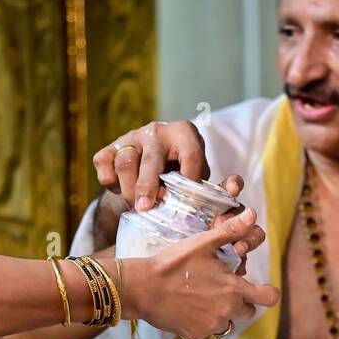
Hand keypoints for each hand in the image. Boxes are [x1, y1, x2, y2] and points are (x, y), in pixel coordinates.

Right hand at [94, 120, 221, 211]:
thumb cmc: (182, 177)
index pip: (190, 154)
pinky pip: (103, 162)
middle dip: (148, 186)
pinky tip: (121, 191)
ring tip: (137, 206)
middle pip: (151, 158)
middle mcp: (157, 131)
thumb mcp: (200, 179)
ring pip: (126, 161)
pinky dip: (109, 181)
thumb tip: (234, 189)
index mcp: (185, 133)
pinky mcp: (109, 147)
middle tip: (146, 208)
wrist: (150, 171)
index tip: (186, 201)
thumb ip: (219, 187)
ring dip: (129, 189)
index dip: (188, 179)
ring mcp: (131, 137)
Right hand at [121, 208, 278, 338]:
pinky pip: (206, 330)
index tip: (262, 289)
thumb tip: (252, 215)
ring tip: (200, 298)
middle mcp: (226, 311)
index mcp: (233, 289)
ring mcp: (210, 326)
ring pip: (226, 322)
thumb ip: (231, 231)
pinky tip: (186, 307)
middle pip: (247, 312)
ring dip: (220, 313)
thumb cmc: (172, 263)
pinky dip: (200, 321)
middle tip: (220, 289)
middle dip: (240, 302)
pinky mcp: (195, 335)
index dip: (268, 293)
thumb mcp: (202, 243)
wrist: (142, 288)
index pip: (267, 297)